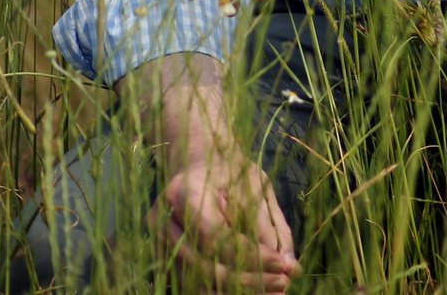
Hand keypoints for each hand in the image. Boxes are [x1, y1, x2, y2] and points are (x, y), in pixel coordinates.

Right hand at [153, 155, 299, 292]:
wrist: (197, 164)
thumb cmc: (229, 171)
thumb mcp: (255, 185)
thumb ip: (269, 224)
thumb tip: (288, 263)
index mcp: (183, 193)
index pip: (213, 236)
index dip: (249, 255)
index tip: (282, 263)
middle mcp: (162, 223)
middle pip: (203, 266)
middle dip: (247, 279)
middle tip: (283, 282)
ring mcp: (158, 246)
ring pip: (197, 283)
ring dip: (237, 292)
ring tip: (274, 291)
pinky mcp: (165, 261)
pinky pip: (194, 286)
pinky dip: (224, 293)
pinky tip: (254, 291)